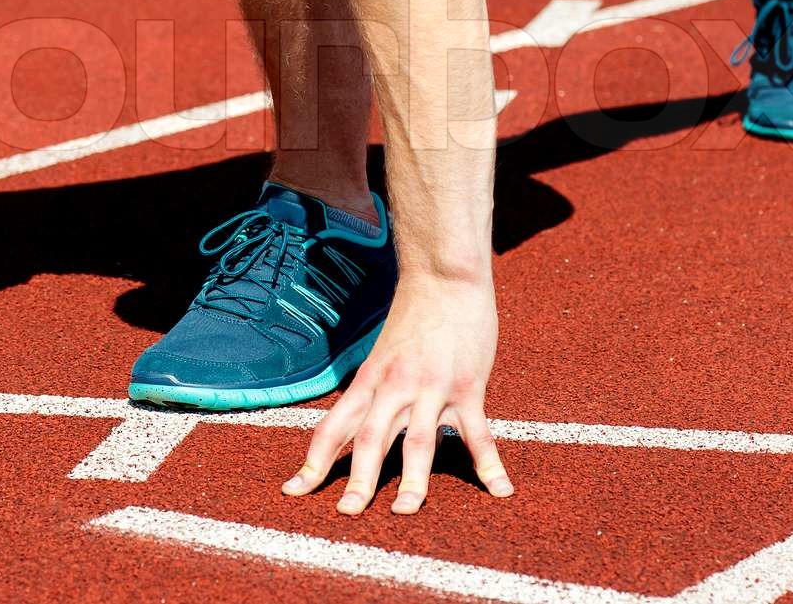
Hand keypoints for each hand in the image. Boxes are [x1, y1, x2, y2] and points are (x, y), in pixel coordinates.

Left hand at [282, 274, 511, 514]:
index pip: (333, 426)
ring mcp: (432, 389)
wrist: (444, 278)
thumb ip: (374, 391)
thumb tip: (358, 422)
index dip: (313, 461)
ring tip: (404, 511)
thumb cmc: (414, 317)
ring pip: (418, 442)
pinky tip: (499, 490)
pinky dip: (488, 464)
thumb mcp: (381, 355)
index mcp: (370, 382)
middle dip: (357, 479)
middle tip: (347, 513)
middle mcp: (395, 388)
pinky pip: (477, 433)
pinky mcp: (467, 387)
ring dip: (412, 480)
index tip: (293, 492)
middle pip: (370, 439)